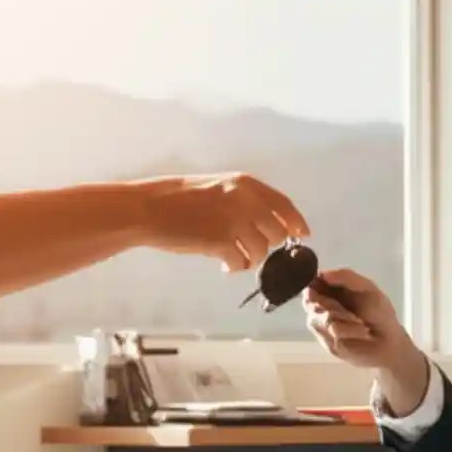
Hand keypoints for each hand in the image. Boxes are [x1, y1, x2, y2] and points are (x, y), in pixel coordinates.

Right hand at [140, 173, 309, 272]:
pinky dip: (233, 267)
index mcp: (245, 184)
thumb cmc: (177, 199)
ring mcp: (234, 221)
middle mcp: (245, 200)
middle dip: (266, 246)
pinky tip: (221, 264)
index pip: (284, 206)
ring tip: (229, 256)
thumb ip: (243, 201)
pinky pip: (241, 263)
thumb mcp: (217, 188)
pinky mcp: (221, 241)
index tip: (302, 235)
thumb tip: (267, 226)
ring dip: (248, 258)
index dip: (296, 223)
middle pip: (277, 234)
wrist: (149, 208)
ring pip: (261, 253)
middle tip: (248, 249)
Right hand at [304, 268, 429, 415]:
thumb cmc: (379, 312)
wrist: (390, 341)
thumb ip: (346, 277)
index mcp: (329, 291)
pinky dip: (350, 330)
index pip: (309, 284)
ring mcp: (323, 327)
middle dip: (331, 304)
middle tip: (351, 310)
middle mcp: (322, 307)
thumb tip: (322, 274)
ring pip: (318, 318)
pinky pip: (332, 332)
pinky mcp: (328, 343)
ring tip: (361, 322)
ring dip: (343, 317)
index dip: (312, 285)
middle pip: (310, 301)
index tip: (322, 287)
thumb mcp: (366, 287)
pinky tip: (362, 331)